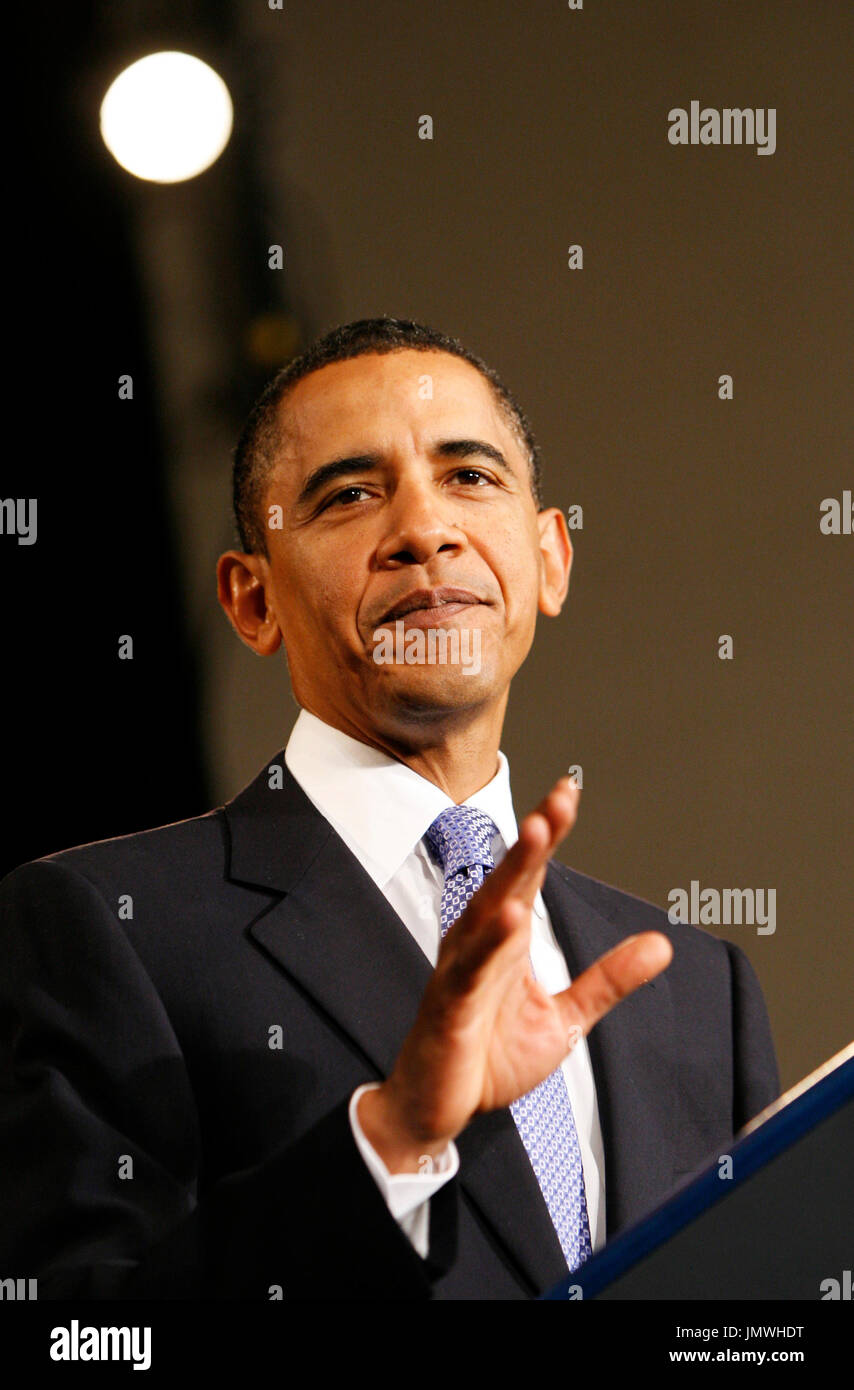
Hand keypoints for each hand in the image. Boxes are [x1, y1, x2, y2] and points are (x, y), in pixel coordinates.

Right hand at [358, 776, 672, 1172]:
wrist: (440, 1107)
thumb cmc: (488, 1055)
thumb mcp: (564, 1019)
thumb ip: (607, 980)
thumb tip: (660, 945)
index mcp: (506, 938)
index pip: (531, 875)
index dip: (549, 832)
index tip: (568, 791)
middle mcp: (482, 942)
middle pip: (510, 879)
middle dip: (535, 837)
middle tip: (559, 799)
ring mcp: (463, 969)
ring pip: (488, 910)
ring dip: (512, 872)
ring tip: (536, 834)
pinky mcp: (451, 1004)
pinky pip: (471, 969)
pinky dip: (489, 943)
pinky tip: (509, 919)